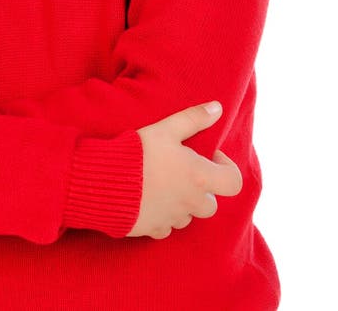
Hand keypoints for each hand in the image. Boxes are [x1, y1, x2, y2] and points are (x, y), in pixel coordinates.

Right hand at [125, 101, 242, 238]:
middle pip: (210, 204)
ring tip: (161, 183)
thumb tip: (217, 108)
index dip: (225, 168)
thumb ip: (193, 119)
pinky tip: (147, 199)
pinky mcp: (154, 229)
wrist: (104, 181)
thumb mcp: (166, 129)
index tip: (208, 156)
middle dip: (200, 189)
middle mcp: (191, 202)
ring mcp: (173, 218)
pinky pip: (166, 226)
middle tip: (180, 171)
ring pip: (188, 216)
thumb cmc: (138, 152)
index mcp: (199, 177)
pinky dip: (162, 215)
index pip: (233, 182)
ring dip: (181, 203)